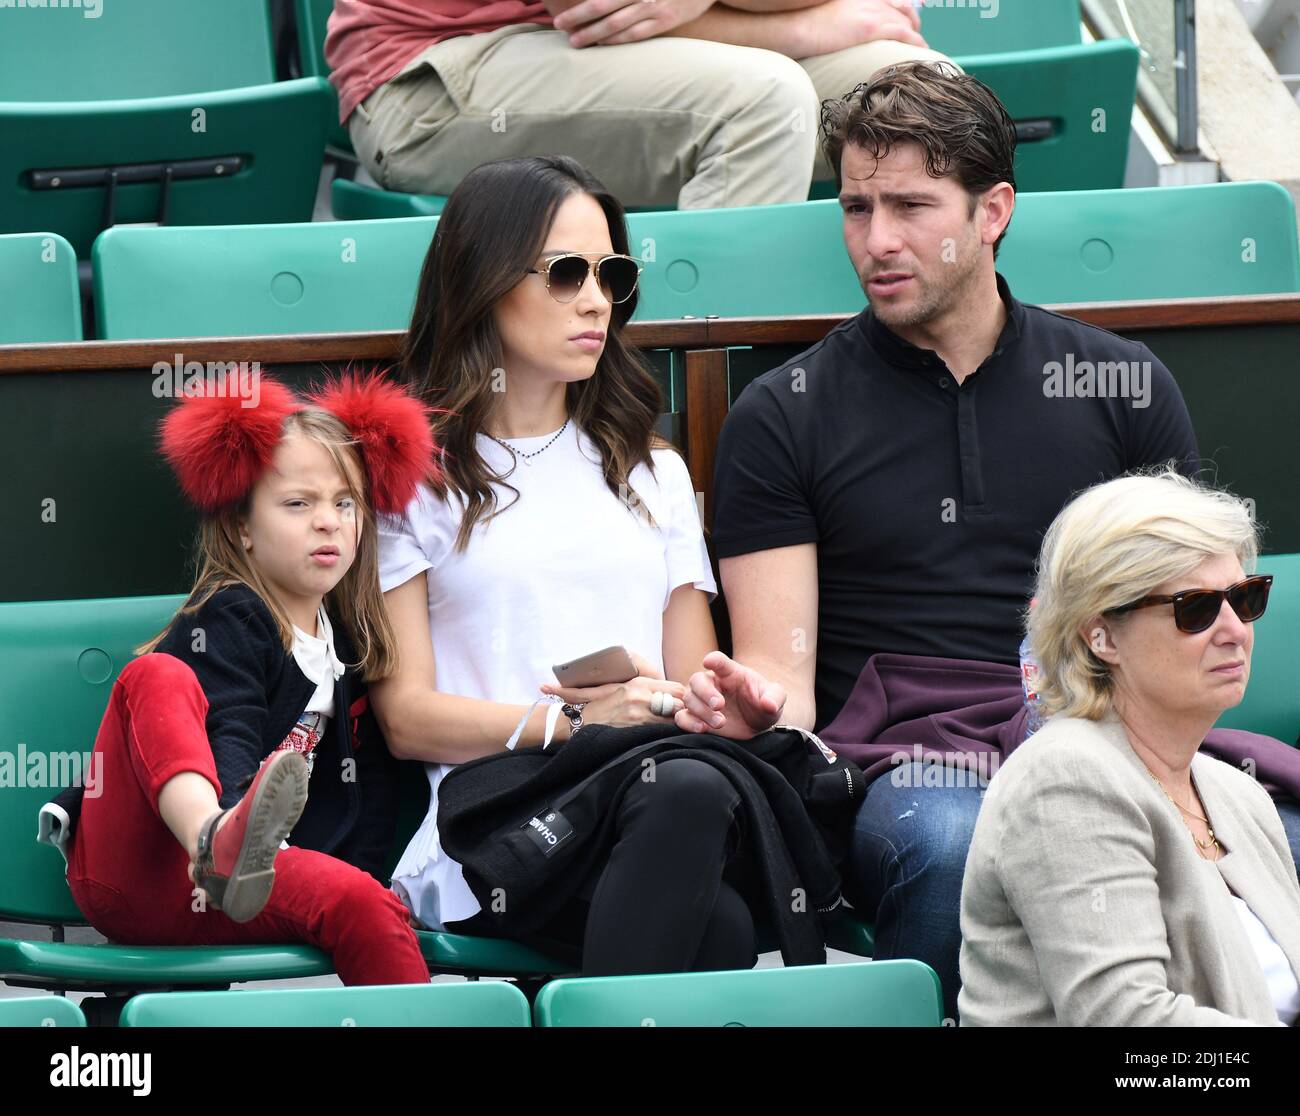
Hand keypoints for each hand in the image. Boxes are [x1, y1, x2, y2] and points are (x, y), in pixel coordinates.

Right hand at [541, 674, 686, 726]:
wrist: (580, 725)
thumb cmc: (603, 708)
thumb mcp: (623, 690)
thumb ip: (647, 691)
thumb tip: (675, 697)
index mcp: (639, 684)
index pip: (677, 688)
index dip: (686, 699)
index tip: (688, 707)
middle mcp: (641, 696)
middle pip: (679, 702)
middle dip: (687, 712)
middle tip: (690, 720)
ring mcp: (639, 714)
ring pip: (674, 719)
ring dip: (680, 725)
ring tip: (683, 730)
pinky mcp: (636, 730)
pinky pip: (662, 733)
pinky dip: (669, 735)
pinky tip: (670, 739)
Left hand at [548, 0, 715, 47]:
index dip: (581, 3)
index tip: (563, 12)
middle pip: (603, 7)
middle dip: (578, 17)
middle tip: (558, 26)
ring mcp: (654, 8)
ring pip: (617, 24)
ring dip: (593, 33)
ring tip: (575, 41)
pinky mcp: (666, 22)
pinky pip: (636, 34)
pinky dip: (617, 39)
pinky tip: (601, 44)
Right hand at [676, 651, 785, 740]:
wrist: (757, 726)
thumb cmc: (764, 705)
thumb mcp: (776, 699)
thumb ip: (774, 698)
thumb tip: (768, 704)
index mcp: (730, 673)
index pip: (719, 661)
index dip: (713, 660)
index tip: (709, 662)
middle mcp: (712, 684)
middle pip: (697, 680)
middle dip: (705, 693)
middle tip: (720, 705)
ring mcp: (702, 701)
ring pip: (689, 699)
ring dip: (701, 711)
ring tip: (720, 723)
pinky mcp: (696, 718)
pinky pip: (681, 717)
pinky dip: (687, 722)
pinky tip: (701, 729)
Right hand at [793, 0, 925, 57]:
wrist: (797, 27)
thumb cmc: (806, 25)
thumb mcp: (831, 13)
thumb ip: (846, 17)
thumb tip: (849, 31)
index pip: (894, 2)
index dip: (906, 14)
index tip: (910, 27)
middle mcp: (871, 1)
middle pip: (905, 12)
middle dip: (914, 28)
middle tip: (917, 45)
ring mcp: (872, 12)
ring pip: (907, 23)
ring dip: (917, 38)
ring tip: (921, 54)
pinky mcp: (871, 27)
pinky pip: (903, 34)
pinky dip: (915, 43)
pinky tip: (921, 52)